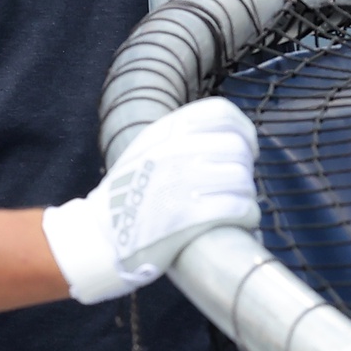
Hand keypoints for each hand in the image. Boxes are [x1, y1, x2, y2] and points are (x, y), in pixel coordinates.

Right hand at [41, 97, 259, 304]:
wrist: (102, 236)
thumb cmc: (127, 195)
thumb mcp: (145, 150)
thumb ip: (178, 136)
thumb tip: (224, 135)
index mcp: (165, 131)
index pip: (221, 113)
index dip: (244, 130)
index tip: (247, 148)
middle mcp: (175, 151)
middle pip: (237, 147)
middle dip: (245, 167)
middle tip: (238, 184)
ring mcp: (183, 183)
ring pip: (243, 179)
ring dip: (247, 194)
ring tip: (238, 204)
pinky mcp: (192, 216)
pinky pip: (241, 208)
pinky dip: (248, 215)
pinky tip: (241, 221)